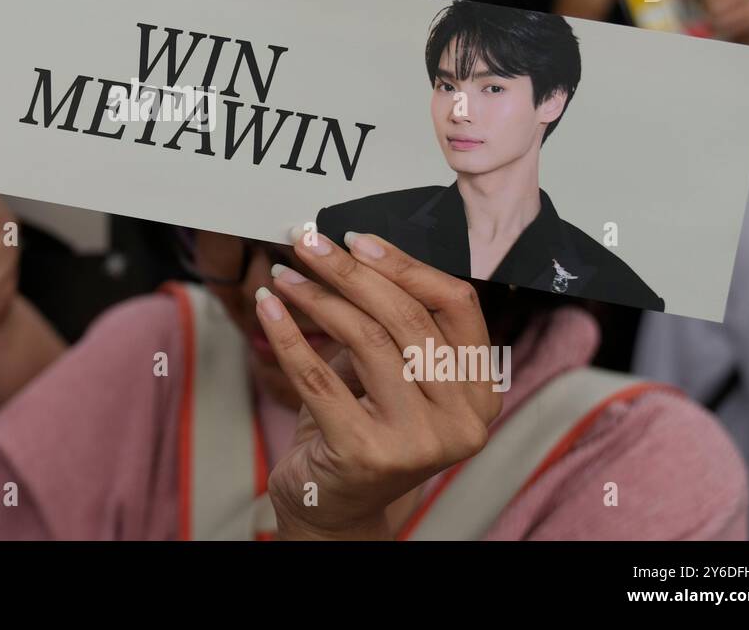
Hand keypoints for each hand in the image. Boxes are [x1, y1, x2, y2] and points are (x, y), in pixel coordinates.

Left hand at [259, 231, 501, 540]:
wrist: (335, 508)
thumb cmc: (363, 429)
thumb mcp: (393, 375)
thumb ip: (393, 322)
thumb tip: (351, 250)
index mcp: (480, 391)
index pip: (457, 305)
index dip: (407, 265)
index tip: (358, 239)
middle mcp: (462, 419)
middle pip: (407, 317)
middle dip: (350, 271)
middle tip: (308, 242)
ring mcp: (418, 441)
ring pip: (366, 339)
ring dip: (316, 297)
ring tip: (285, 276)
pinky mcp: (366, 454)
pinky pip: (318, 377)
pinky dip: (287, 334)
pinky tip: (268, 307)